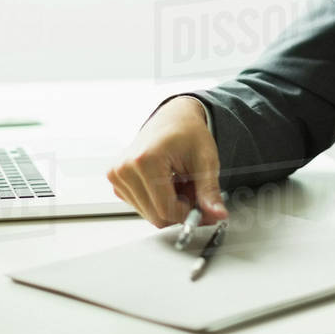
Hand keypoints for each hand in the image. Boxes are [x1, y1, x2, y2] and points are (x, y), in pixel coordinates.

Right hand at [106, 96, 227, 227]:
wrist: (173, 117)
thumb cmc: (188, 133)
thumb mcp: (206, 160)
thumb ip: (210, 191)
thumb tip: (218, 214)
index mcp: (145, 159)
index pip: (166, 209)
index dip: (189, 212)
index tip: (202, 203)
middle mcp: (125, 167)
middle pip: (156, 216)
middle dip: (179, 209)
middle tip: (192, 189)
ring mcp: (117, 174)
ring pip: (148, 214)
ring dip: (169, 205)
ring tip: (179, 182)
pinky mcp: (116, 180)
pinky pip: (140, 206)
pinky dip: (157, 201)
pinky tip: (166, 183)